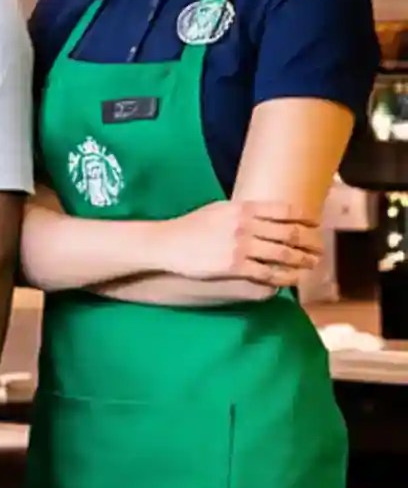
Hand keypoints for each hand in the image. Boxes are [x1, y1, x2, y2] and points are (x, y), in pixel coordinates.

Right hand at [158, 200, 321, 286]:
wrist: (167, 243)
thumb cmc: (190, 226)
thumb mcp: (218, 210)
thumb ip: (242, 211)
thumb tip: (263, 213)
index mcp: (243, 208)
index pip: (285, 210)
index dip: (305, 218)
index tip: (316, 225)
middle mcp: (246, 225)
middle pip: (290, 233)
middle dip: (310, 242)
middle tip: (320, 249)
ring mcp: (241, 246)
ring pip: (284, 254)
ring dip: (302, 261)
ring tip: (312, 265)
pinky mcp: (235, 266)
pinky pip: (268, 273)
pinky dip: (285, 277)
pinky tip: (292, 279)